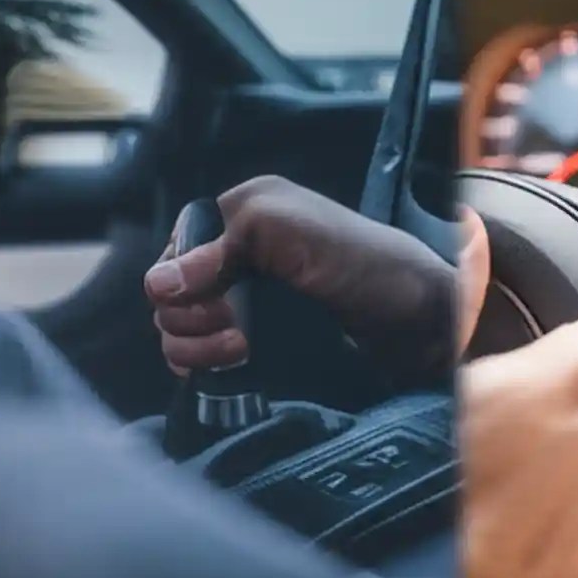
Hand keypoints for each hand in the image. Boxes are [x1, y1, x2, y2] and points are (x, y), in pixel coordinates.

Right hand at [143, 175, 456, 382]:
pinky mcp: (262, 341)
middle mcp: (243, 253)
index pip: (177, 247)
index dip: (182, 278)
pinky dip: (207, 364)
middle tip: (235, 329)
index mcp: (246, 213)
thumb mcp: (291, 233)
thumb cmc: (365, 265)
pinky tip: (235, 364)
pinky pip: (207, 355)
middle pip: (174, 292)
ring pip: (183, 328)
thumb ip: (223, 246)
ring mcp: (251, 300)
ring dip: (199, 344)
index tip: (213, 300)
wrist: (420, 321)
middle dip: (192, 316)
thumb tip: (158, 285)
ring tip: (241, 350)